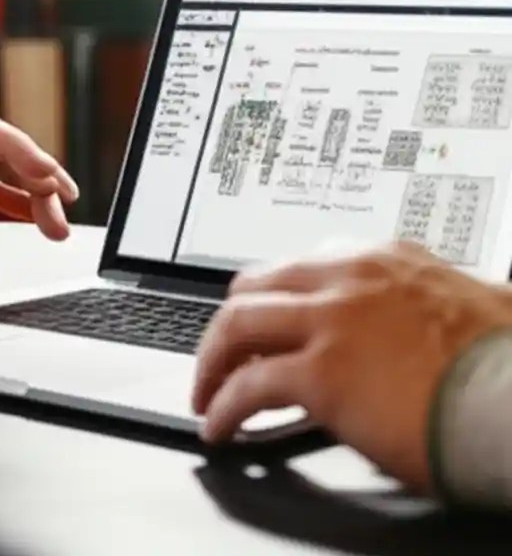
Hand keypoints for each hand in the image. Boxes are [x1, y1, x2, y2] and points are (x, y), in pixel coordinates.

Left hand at [193, 241, 511, 492]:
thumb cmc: (511, 365)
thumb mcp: (480, 306)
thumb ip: (443, 304)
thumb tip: (449, 320)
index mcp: (386, 262)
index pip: (305, 268)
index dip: (276, 299)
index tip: (268, 323)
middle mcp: (350, 280)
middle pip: (255, 288)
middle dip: (231, 326)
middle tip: (223, 357)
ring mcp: (330, 323)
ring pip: (236, 327)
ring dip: (212, 362)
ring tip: (207, 393)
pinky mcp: (319, 374)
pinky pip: (246, 388)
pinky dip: (223, 407)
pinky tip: (221, 426)